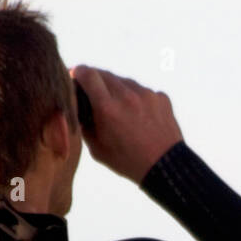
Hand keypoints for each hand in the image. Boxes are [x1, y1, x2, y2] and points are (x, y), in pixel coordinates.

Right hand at [69, 66, 183, 182]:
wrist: (165, 167)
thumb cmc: (128, 161)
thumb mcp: (97, 149)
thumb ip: (84, 124)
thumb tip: (78, 107)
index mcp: (107, 108)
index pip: (87, 74)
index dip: (78, 72)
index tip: (75, 76)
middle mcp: (127, 95)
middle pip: (104, 74)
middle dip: (95, 81)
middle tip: (95, 95)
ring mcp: (146, 94)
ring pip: (124, 82)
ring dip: (117, 90)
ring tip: (120, 110)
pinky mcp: (161, 97)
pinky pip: (142, 91)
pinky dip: (136, 98)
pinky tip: (138, 116)